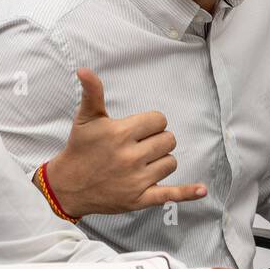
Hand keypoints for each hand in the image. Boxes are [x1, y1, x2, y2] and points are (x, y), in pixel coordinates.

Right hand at [46, 68, 206, 217]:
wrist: (67, 185)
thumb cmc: (80, 148)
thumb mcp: (85, 118)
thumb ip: (92, 92)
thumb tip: (84, 70)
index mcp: (121, 133)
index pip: (159, 120)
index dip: (151, 122)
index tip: (138, 129)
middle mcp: (131, 157)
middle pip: (168, 140)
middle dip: (157, 140)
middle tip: (140, 145)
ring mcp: (137, 180)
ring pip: (170, 162)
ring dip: (161, 160)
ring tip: (142, 162)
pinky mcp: (140, 199)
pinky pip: (170, 194)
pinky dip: (187, 192)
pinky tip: (202, 189)